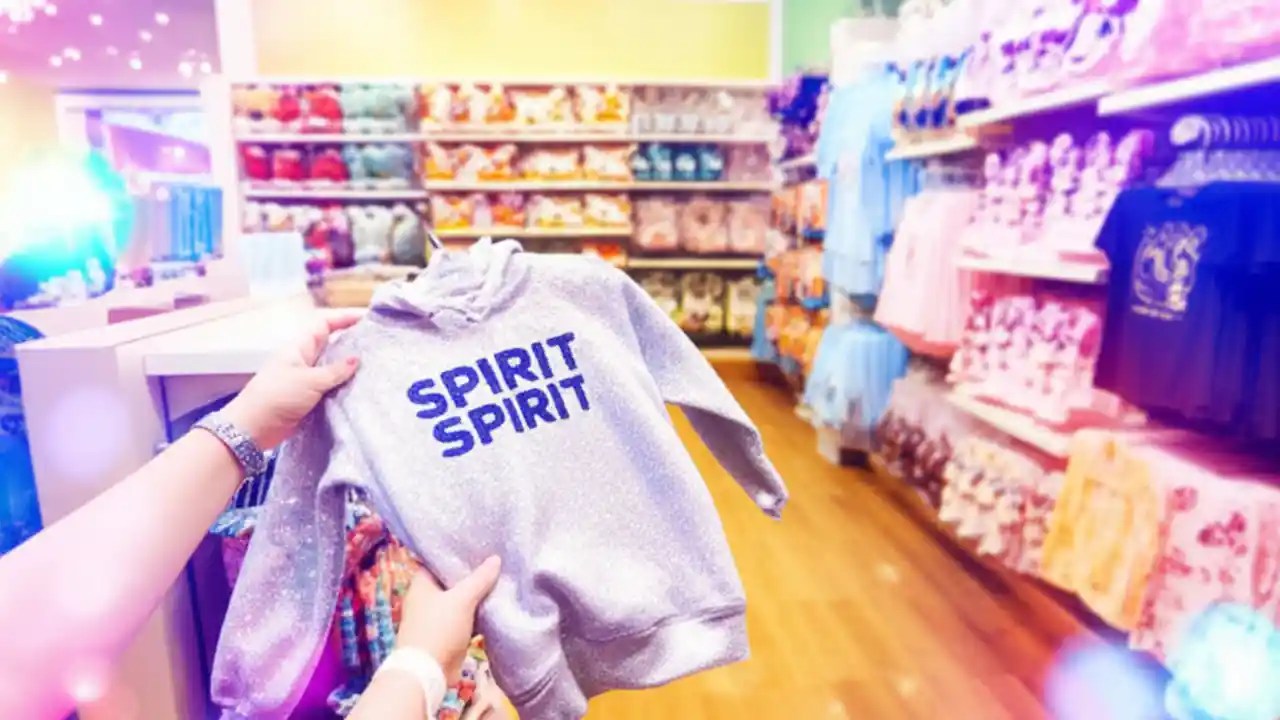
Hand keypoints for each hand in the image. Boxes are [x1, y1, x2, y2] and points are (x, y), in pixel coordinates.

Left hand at [222, 312, 361, 449]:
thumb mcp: (309, 381)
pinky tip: (359, 390)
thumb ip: (335, 371)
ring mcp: (306, 380)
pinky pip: (330, 388)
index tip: (366, 318)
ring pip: (332, 368)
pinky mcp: (308, 398)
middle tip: (376, 344)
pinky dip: (343, 387)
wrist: (254, 427)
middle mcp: (304, 360)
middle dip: (351, 342)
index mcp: (300, 348)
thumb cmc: (278, 396)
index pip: (324, 325)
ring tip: (374, 366)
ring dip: (349, 368)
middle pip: (330, 345)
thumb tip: (356, 359)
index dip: (343, 318)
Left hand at [396, 556, 501, 682]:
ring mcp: (436, 618)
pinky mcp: (447, 635)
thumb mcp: (462, 599)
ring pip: (460, 602)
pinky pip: (465, 619)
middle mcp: (426, 599)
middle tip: (493, 562)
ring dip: (476, 597)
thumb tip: (495, 559)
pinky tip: (496, 607)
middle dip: (471, 576)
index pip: (438, 562)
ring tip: (499, 581)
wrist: (428, 672)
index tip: (476, 547)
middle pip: (451, 582)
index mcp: (421, 585)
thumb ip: (479, 579)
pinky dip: (477, 615)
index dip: (455, 555)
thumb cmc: (439, 628)